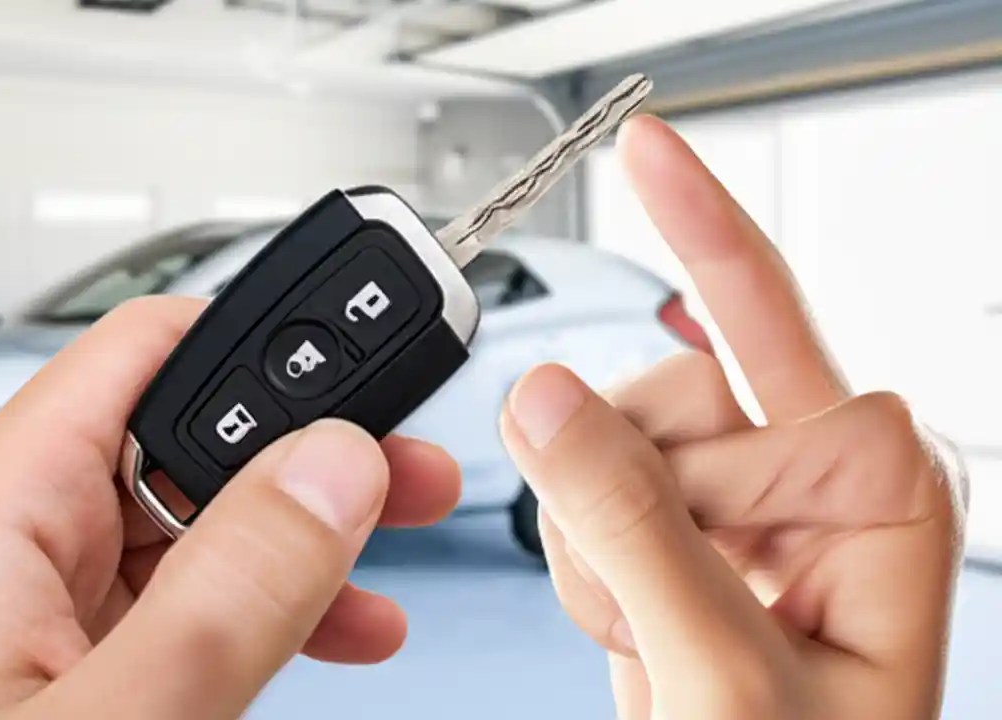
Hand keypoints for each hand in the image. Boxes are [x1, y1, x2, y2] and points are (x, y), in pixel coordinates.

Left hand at [0, 296, 461, 719]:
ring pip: (185, 525)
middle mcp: (3, 540)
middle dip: (303, 451)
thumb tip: (333, 466)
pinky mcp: (44, 671)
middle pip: (180, 434)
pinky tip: (320, 636)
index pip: (151, 351)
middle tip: (408, 474)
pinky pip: (165, 604)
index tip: (376, 368)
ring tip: (385, 567)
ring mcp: (22, 610)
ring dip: (293, 539)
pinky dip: (249, 609)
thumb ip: (230, 589)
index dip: (271, 342)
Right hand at [500, 117, 965, 718]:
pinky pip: (583, 494)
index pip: (750, 343)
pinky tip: (625, 621)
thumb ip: (632, 529)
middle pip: (662, 386)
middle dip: (622, 490)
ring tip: (643, 627)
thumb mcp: (722, 678)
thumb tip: (548, 399)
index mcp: (877, 491)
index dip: (695, 248)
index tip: (647, 148)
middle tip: (651, 593)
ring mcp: (741, 511)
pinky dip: (576, 560)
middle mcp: (816, 483)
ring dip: (589, 538)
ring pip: (603, 439)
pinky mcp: (679, 541)